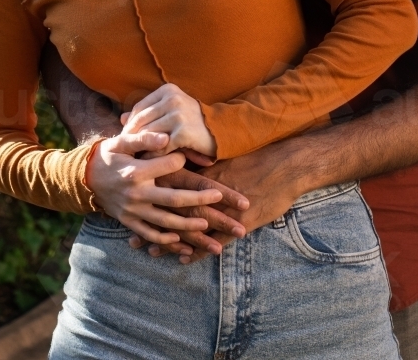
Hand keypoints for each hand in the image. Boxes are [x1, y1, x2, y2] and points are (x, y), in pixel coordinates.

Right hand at [85, 129, 223, 245]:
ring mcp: (133, 211)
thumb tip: (166, 137)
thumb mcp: (122, 142)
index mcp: (136, 172)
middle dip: (198, 199)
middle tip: (219, 196)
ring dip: (187, 225)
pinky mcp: (129, 222)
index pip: (166, 166)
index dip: (181, 160)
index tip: (194, 157)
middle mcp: (136, 194)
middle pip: (173, 199)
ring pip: (165, 222)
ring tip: (207, 225)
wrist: (85, 179)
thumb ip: (144, 139)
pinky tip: (181, 241)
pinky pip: (149, 234)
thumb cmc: (108, 155)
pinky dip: (165, 240)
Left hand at [121, 83, 216, 157]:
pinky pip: (160, 147)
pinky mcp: (183, 132)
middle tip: (127, 153)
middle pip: (141, 121)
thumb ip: (147, 113)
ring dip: (142, 149)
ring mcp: (178, 114)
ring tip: (137, 158)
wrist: (221, 130)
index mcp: (168, 90)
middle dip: (132, 138)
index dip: (130, 125)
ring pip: (149, 135)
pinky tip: (153, 163)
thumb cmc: (192, 122)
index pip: (139, 108)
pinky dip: (155, 156)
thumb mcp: (170, 112)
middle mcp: (172, 99)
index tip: (125, 140)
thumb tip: (121, 118)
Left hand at [129, 140, 301, 261]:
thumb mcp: (230, 157)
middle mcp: (209, 193)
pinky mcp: (237, 223)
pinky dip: (198, 252)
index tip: (131, 203)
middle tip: (131, 235)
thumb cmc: (260, 158)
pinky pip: (213, 242)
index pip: (170, 186)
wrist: (287, 166)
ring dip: (169, 241)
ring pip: (189, 228)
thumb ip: (207, 163)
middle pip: (172, 210)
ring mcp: (222, 210)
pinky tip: (183, 260)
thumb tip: (189, 160)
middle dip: (151, 223)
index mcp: (205, 174)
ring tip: (150, 250)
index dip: (150, 196)